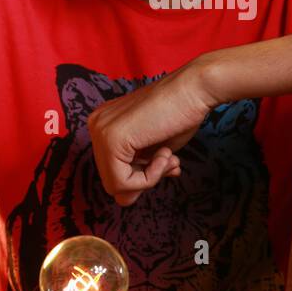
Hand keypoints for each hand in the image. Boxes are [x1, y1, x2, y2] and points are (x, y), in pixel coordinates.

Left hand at [88, 58, 217, 206]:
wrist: (195, 89)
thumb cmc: (180, 114)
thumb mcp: (153, 150)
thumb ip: (137, 170)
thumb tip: (124, 201)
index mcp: (104, 124)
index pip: (113, 170)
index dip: (142, 174)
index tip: (166, 161)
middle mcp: (96, 125)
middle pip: (112, 180)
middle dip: (144, 178)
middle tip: (170, 162)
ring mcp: (100, 131)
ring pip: (116, 185)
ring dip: (150, 178)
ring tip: (169, 156)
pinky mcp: (111, 139)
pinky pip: (123, 182)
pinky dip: (149, 178)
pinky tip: (165, 154)